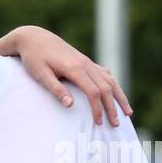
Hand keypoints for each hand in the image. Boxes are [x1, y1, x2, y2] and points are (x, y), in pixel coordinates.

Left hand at [6, 26, 131, 126]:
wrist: (34, 38)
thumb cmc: (34, 58)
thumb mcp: (40, 75)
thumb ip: (56, 89)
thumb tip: (70, 105)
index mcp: (75, 68)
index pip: (93, 92)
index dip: (98, 109)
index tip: (99, 123)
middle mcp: (85, 64)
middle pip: (106, 88)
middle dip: (112, 107)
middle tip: (116, 125)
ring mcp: (87, 62)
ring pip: (110, 80)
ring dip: (119, 97)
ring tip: (127, 112)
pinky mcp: (85, 61)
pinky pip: (104, 74)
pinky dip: (113, 85)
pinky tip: (115, 93)